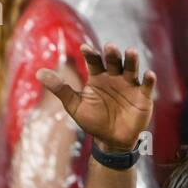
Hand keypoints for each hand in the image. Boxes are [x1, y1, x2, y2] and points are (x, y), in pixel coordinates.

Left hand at [39, 43, 154, 154]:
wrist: (110, 141)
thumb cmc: (92, 121)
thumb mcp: (74, 105)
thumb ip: (60, 88)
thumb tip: (38, 73)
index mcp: (98, 76)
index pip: (94, 61)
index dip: (90, 54)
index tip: (84, 48)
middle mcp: (115, 76)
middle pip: (114, 61)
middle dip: (112, 54)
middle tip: (109, 47)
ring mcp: (130, 85)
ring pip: (131, 68)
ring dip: (131, 60)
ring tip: (130, 51)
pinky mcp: (143, 96)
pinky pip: (147, 86)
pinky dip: (148, 80)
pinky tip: (148, 75)